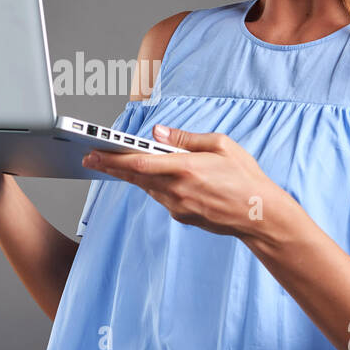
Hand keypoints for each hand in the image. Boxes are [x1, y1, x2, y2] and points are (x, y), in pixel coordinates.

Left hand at [81, 124, 284, 237]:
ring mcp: (178, 206)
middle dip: (110, 167)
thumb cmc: (244, 176)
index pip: (140, 163)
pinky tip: (151, 178)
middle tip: (89, 158)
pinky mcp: (182, 216)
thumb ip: (186, 138)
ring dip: (129, 176)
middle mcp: (177, 189)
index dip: (113, 158)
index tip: (94, 151)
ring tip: (112, 164)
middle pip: (135, 177)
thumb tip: (158, 133)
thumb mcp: (221, 145)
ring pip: (146, 187)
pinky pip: (161, 197)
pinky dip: (153, 186)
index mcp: (185, 168)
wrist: (259, 214)